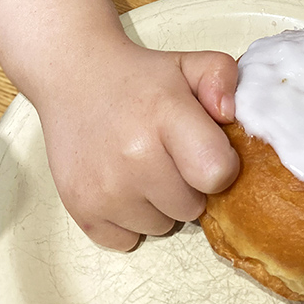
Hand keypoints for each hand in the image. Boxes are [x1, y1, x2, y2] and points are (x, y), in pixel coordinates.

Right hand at [37, 38, 239, 250]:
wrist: (74, 76)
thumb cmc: (139, 78)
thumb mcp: (189, 64)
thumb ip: (223, 78)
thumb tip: (230, 115)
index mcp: (166, 114)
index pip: (217, 172)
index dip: (222, 164)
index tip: (208, 149)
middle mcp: (134, 156)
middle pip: (192, 207)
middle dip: (188, 184)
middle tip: (168, 153)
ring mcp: (105, 188)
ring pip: (161, 226)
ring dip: (158, 203)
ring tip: (141, 164)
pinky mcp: (82, 210)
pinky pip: (127, 240)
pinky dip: (128, 219)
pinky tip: (120, 182)